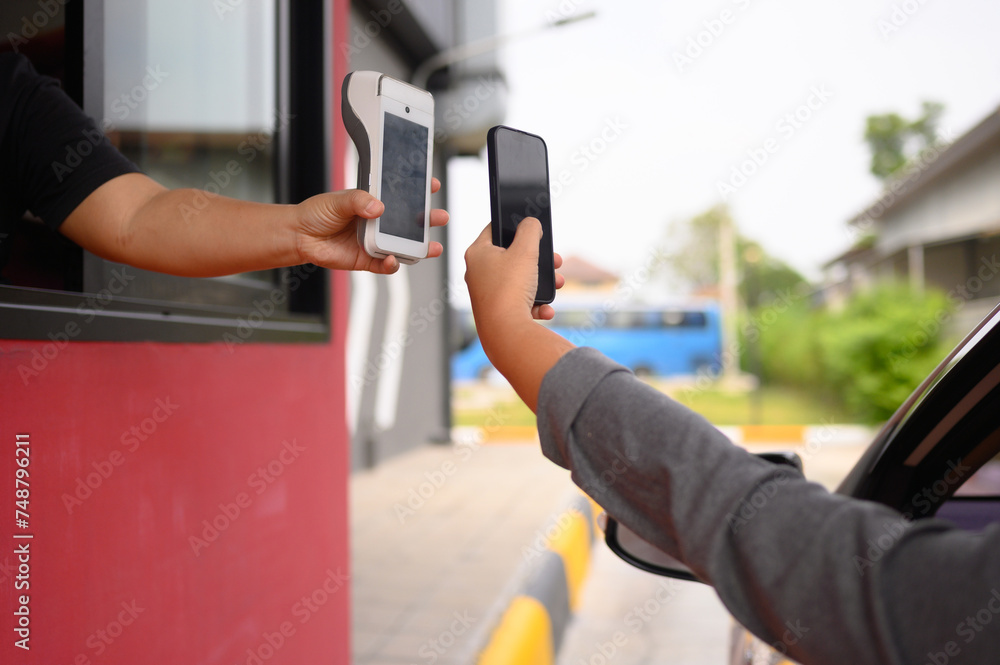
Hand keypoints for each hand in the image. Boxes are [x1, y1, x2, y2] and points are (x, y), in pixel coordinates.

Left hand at [293, 177, 448, 272]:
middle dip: (429, 220)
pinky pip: (386, 264)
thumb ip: (358, 201)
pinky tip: (394, 259)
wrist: (300, 236)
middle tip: (440, 216)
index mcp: (374, 202)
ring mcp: (376, 242)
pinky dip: (392, 264)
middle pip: (410, 222)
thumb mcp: (338, 200)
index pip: (402, 195)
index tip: (432, 184)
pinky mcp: (368, 260)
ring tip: (431, 247)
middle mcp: (379, 222)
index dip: (419, 189)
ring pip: (404, 246)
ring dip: (420, 248)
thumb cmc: (318, 213)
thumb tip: (377, 207)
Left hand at [464, 217, 571, 410]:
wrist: (505, 333)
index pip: (495, 229)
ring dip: (542, 281)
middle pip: (512, 257)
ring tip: (557, 283)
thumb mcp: (526, 251)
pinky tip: (546, 310)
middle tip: (554, 259)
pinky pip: (520, 303)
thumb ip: (530, 230)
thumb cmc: (509, 290)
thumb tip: (531, 223)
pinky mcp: (498, 312)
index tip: (532, 228)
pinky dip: (536, 304)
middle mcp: (478, 273)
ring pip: (520, 280)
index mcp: (477, 254)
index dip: (514, 225)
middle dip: (538, 259)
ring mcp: (488, 294)